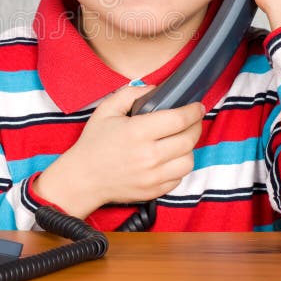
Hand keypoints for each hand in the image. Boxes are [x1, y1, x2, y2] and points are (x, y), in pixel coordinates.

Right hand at [33, 84, 203, 218]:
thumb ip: (131, 94)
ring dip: (189, 148)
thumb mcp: (106, 110)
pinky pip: (179, 178)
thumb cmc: (94, 142)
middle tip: (193, 120)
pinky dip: (179, 167)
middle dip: (196, 126)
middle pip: (188, 139)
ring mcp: (152, 176)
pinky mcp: (154, 191)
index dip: (193, 111)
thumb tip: (155, 89)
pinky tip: (170, 158)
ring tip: (181, 140)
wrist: (83, 178)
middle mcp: (148, 155)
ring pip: (188, 161)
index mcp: (137, 132)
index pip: (178, 119)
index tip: (197, 106)